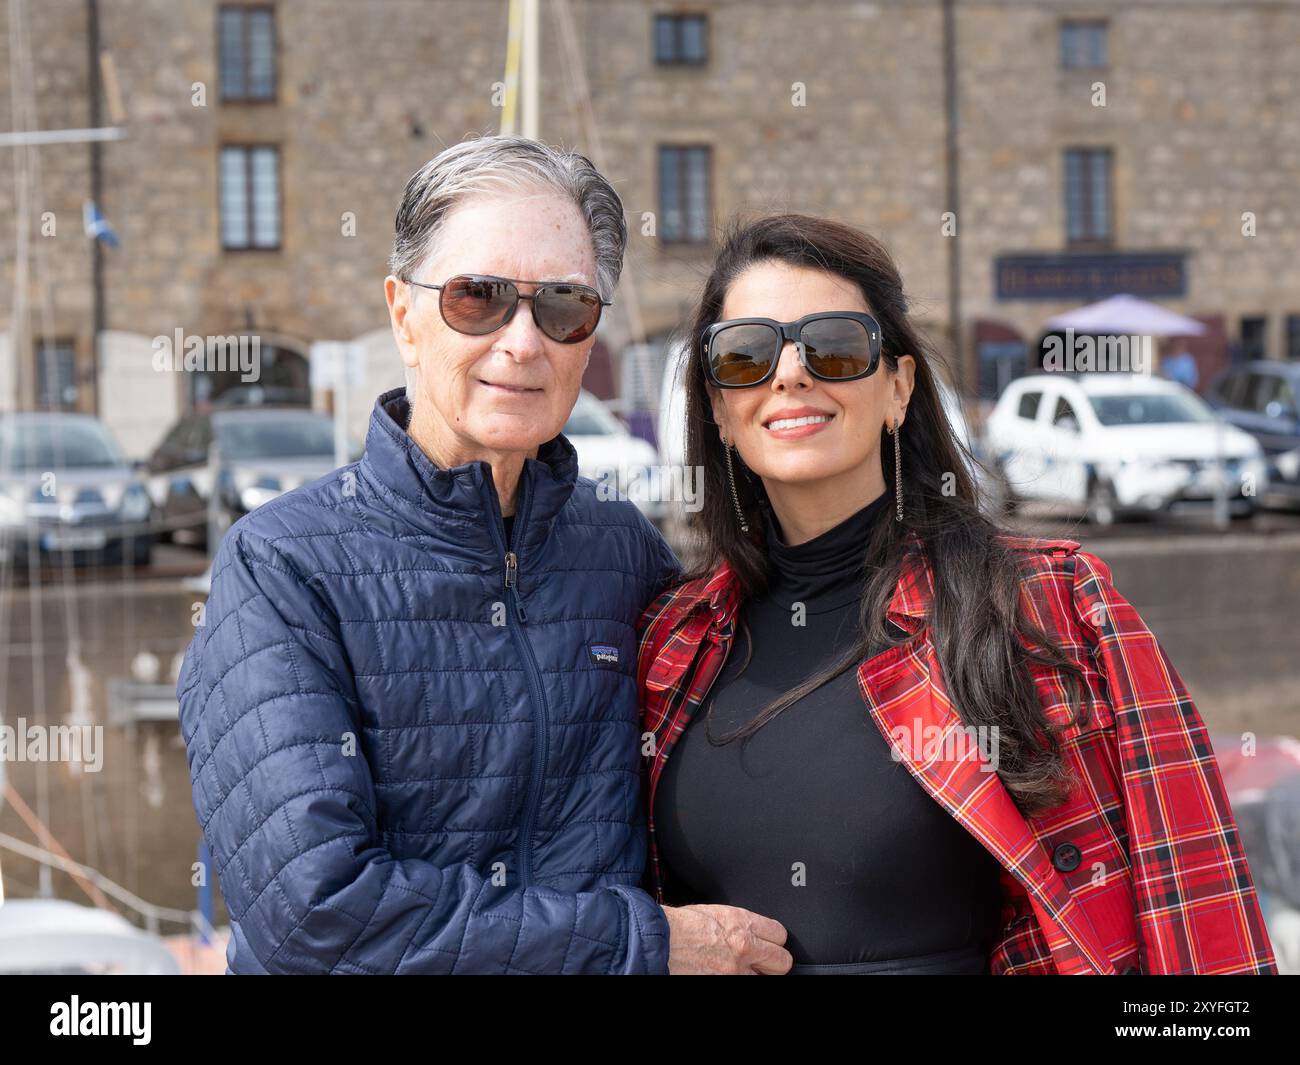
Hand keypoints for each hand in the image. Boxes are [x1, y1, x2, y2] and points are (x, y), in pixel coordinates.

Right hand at [662, 904, 792, 974]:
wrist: (657, 941)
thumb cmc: (679, 925)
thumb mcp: (715, 913)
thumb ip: (738, 924)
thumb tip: (750, 932)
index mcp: (742, 923)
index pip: (780, 935)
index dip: (774, 940)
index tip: (769, 944)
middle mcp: (744, 948)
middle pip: (782, 961)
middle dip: (772, 962)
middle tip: (762, 963)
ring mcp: (735, 972)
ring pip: (763, 979)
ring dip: (754, 974)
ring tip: (740, 969)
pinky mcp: (725, 985)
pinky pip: (744, 985)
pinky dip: (736, 980)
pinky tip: (724, 975)